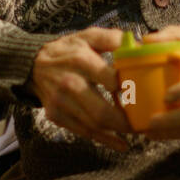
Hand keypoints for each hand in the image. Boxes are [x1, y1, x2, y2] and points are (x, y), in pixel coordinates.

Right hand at [30, 27, 131, 151]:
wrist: (34, 65)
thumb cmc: (68, 50)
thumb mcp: (88, 36)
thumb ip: (112, 38)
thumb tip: (137, 46)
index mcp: (81, 60)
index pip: (108, 79)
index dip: (128, 88)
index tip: (145, 94)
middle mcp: (70, 83)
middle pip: (100, 111)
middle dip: (125, 122)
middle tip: (143, 123)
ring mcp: (61, 103)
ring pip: (93, 126)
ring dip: (117, 133)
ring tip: (137, 132)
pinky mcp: (57, 116)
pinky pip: (84, 132)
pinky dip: (104, 140)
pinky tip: (120, 144)